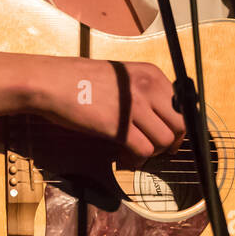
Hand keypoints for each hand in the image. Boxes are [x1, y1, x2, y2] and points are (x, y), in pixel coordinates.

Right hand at [34, 58, 183, 168]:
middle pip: (179, 125)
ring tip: (133, 155)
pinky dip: (135, 162)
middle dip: (170, 143)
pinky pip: (142, 151)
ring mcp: (134, 106)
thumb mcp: (122, 78)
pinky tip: (122, 160)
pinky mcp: (118, 126)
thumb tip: (161, 119)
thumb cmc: (80, 81)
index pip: (182, 106)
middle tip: (155, 151)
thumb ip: (144, 92)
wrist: (52, 83)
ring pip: (163, 141)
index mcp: (151, 74)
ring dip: (151, 154)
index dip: (177, 128)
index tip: (168, 139)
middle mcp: (148, 87)